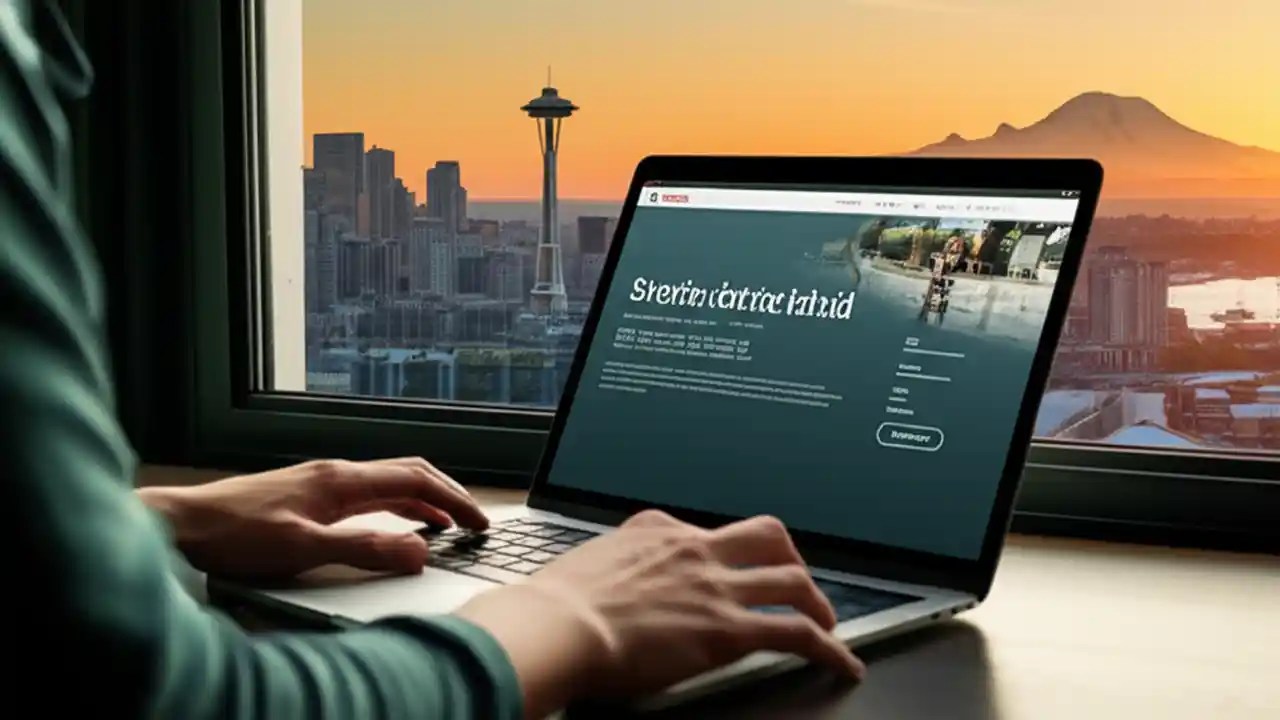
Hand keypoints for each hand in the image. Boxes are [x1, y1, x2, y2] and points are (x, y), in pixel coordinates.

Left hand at [138, 458, 487, 579]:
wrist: (182, 523)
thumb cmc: (235, 534)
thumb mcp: (304, 548)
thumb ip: (365, 549)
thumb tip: (419, 552)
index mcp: (342, 480)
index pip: (415, 479)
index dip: (454, 499)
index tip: (479, 521)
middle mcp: (336, 473)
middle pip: (408, 474)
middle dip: (447, 494)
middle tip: (474, 520)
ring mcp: (322, 482)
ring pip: (388, 483)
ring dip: (423, 500)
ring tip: (446, 523)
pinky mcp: (308, 495)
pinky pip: (368, 493)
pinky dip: (396, 505)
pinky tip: (394, 524)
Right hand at [454, 510, 863, 717]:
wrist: (557, 626)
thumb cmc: (554, 607)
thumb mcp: (584, 568)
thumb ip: (608, 571)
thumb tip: (599, 589)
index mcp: (655, 531)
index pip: (704, 531)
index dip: (723, 554)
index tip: (726, 571)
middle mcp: (693, 548)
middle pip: (767, 537)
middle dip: (789, 560)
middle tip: (795, 585)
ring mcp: (715, 586)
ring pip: (792, 580)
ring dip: (817, 603)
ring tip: (826, 626)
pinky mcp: (729, 629)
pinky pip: (796, 633)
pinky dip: (829, 648)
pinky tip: (841, 663)